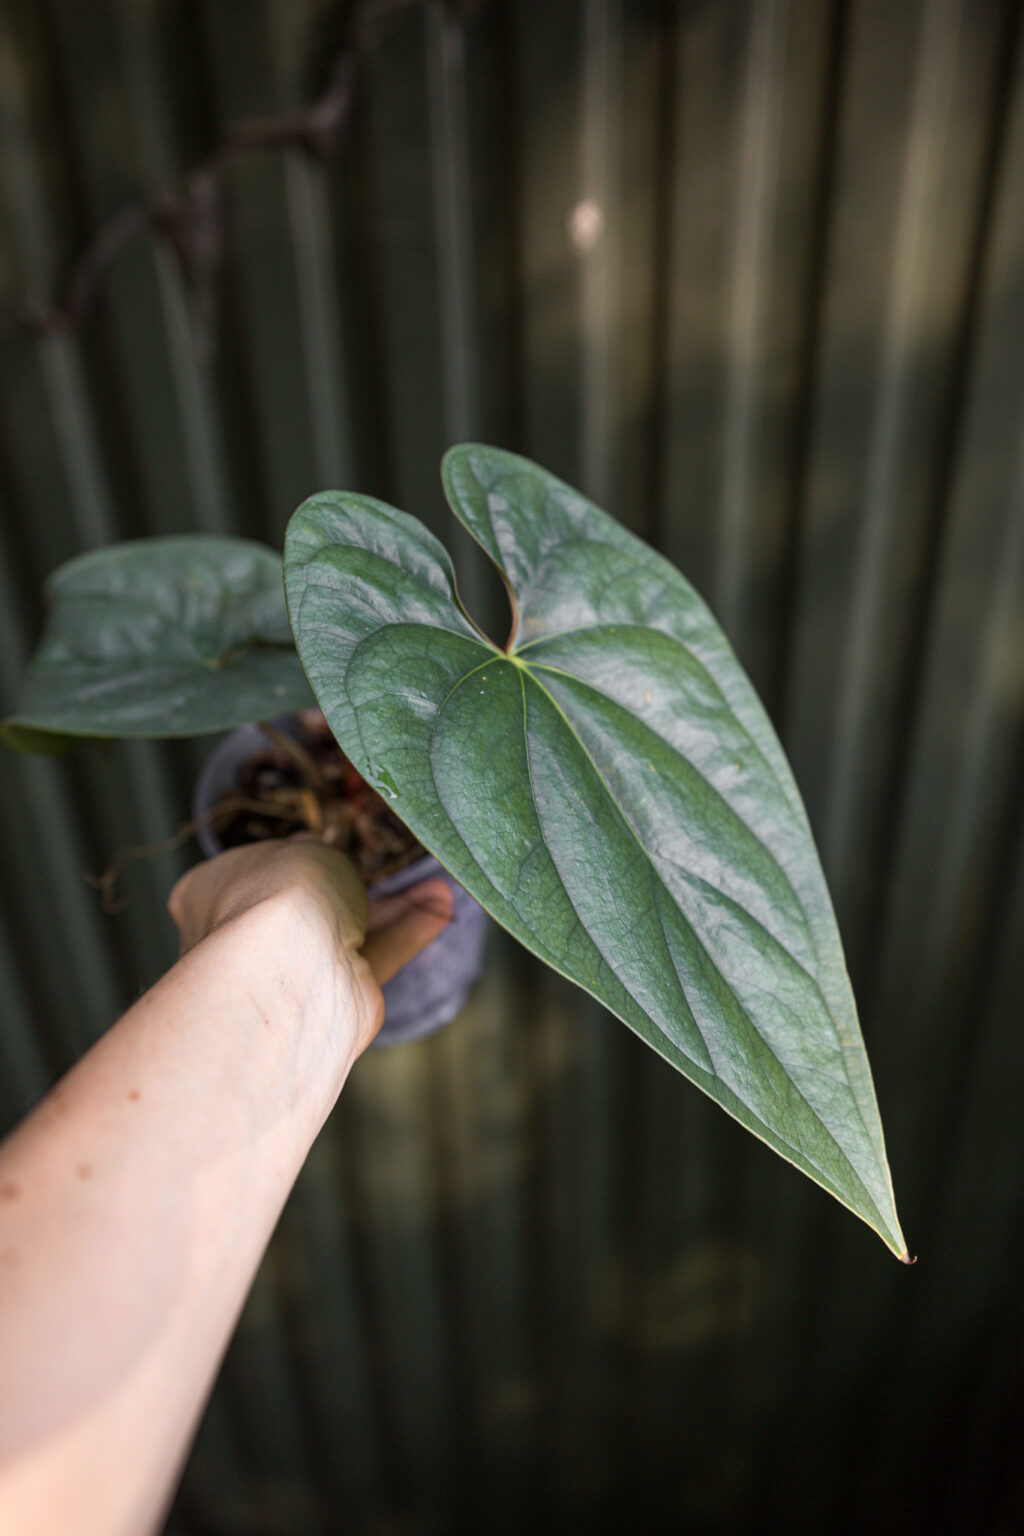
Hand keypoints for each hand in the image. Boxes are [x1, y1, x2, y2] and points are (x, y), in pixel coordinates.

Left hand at [168, 839, 452, 1056]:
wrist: (290, 973)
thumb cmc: (281, 895)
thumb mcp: (304, 850)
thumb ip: (316, 854)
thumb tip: (316, 856)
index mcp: (210, 893)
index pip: (250, 872)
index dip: (292, 857)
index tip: (326, 845)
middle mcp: (241, 937)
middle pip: (304, 907)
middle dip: (352, 886)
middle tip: (387, 870)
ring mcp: (284, 974)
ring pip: (346, 933)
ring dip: (392, 910)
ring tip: (438, 889)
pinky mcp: (330, 1002)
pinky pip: (372, 959)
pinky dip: (405, 935)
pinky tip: (440, 911)